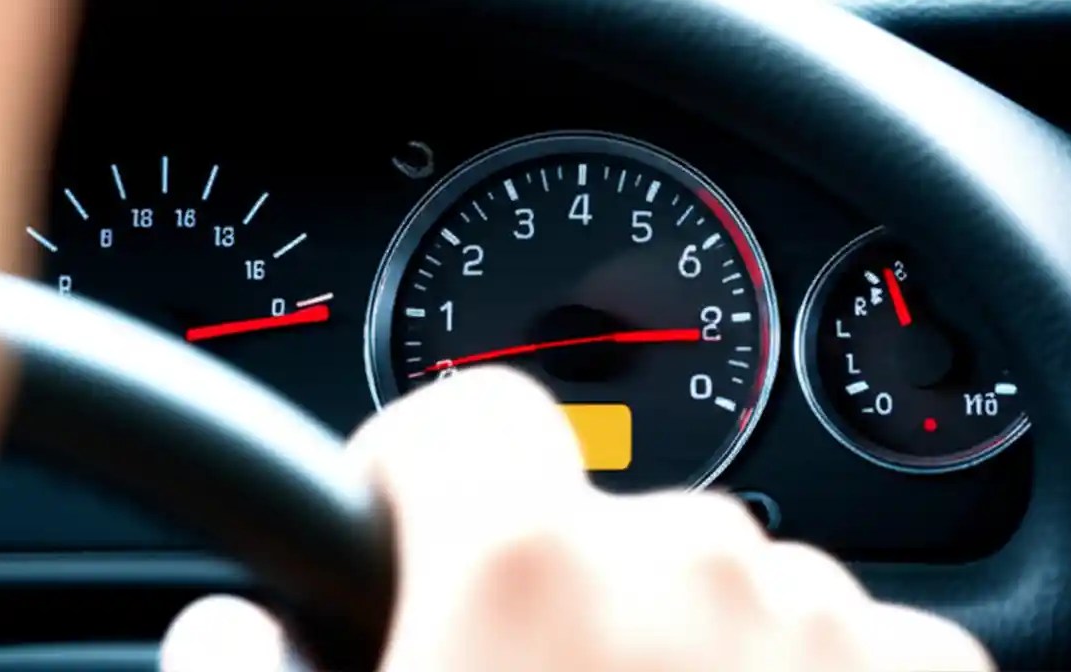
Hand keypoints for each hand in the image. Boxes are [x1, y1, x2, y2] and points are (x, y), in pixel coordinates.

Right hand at [161, 368, 992, 671]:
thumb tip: (230, 632)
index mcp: (533, 569)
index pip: (463, 421)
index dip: (413, 476)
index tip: (406, 540)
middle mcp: (700, 564)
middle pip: (599, 526)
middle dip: (556, 603)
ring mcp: (835, 624)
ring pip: (723, 589)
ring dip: (680, 655)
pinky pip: (840, 648)